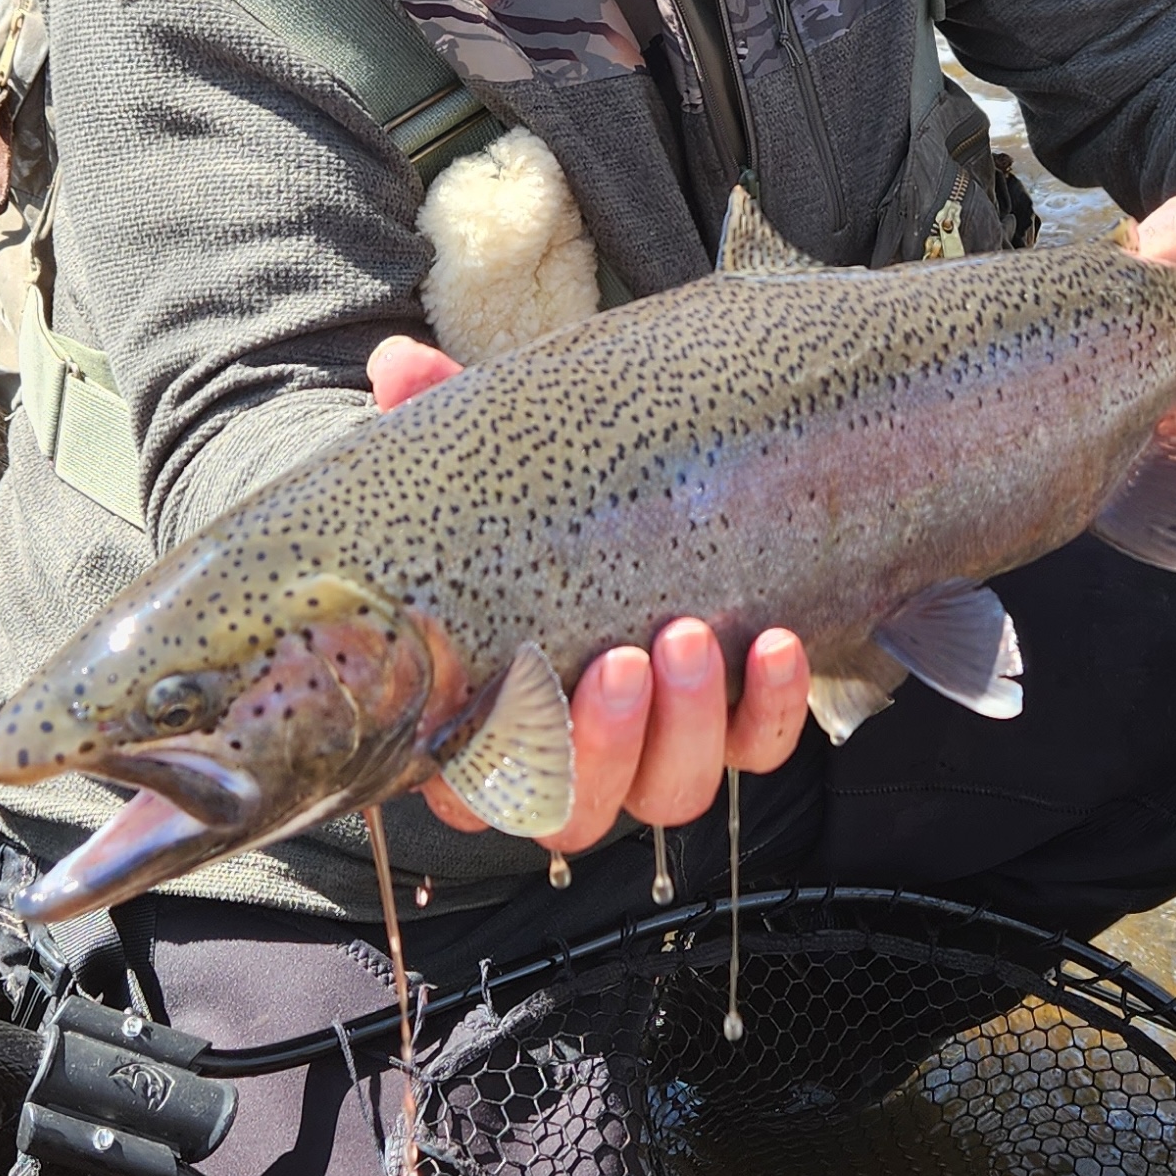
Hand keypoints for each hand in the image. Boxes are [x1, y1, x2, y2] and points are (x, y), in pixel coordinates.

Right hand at [366, 335, 813, 851]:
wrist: (644, 497)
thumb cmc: (541, 505)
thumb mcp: (492, 466)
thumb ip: (437, 423)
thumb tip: (397, 365)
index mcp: (487, 723)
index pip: (477, 788)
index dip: (497, 761)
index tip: (523, 684)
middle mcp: (572, 759)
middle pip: (579, 810)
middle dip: (609, 744)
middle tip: (627, 658)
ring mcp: (659, 751)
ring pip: (671, 792)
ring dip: (687, 726)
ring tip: (690, 635)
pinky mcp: (737, 727)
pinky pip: (759, 749)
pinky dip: (770, 708)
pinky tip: (777, 644)